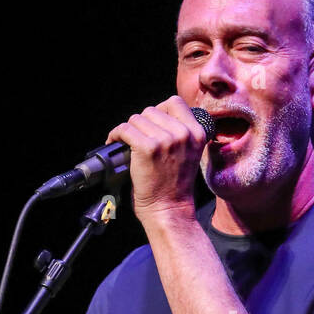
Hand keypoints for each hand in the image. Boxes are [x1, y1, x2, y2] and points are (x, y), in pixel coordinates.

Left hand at [104, 96, 208, 222]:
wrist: (169, 210)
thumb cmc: (175, 187)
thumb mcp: (189, 154)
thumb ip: (181, 133)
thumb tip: (157, 116)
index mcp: (197, 133)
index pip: (174, 103)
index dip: (159, 111)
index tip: (151, 125)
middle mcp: (183, 134)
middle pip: (151, 110)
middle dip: (142, 124)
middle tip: (138, 139)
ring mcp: (166, 140)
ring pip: (136, 119)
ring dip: (129, 131)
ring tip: (127, 144)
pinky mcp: (148, 148)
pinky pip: (125, 130)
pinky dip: (116, 136)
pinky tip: (115, 144)